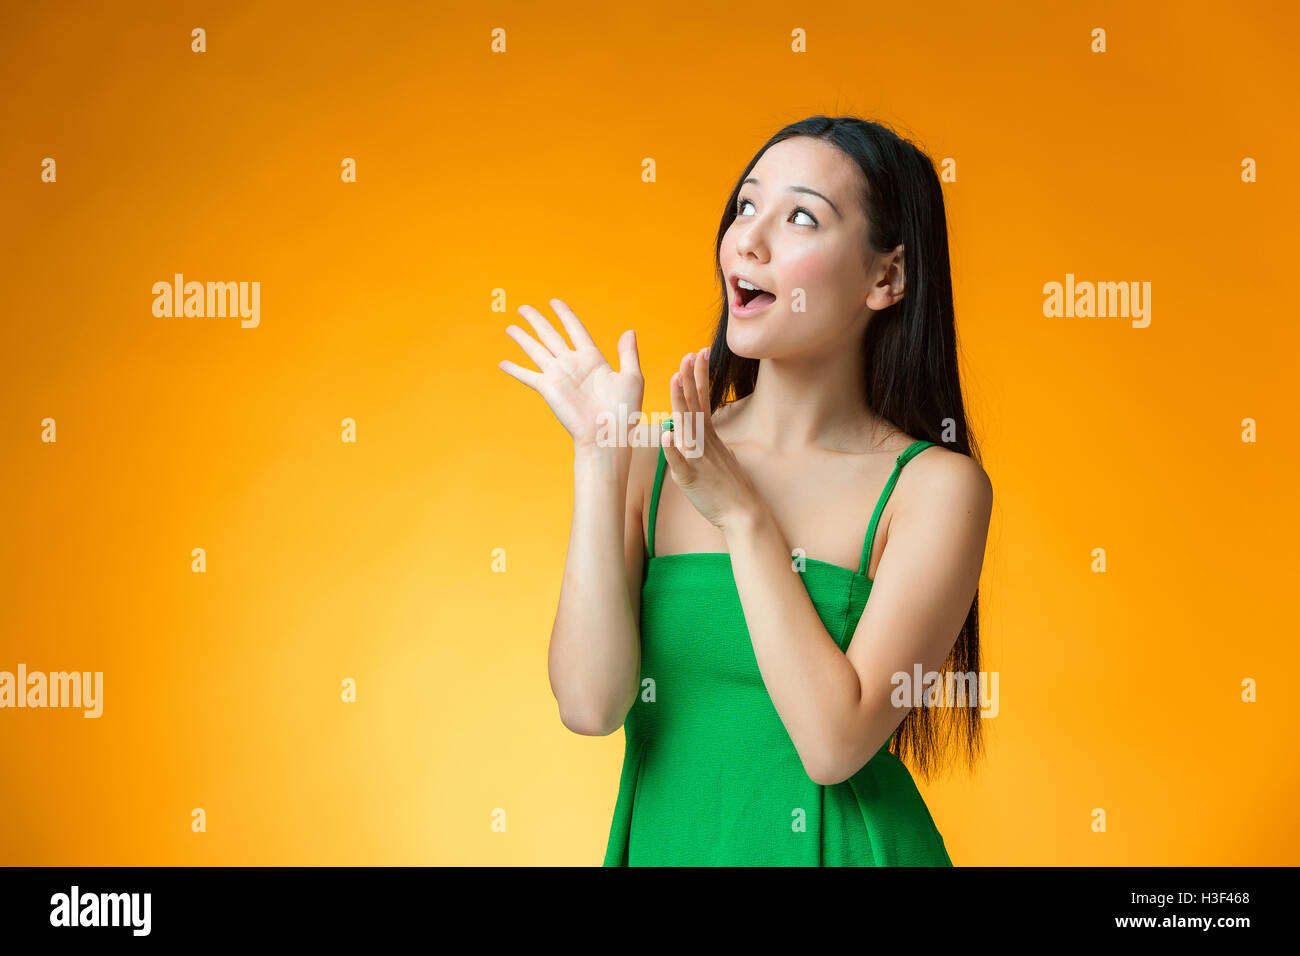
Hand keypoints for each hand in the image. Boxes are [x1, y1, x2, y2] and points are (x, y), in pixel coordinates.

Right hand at [498, 299, 643, 450]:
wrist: (607, 434)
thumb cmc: (624, 410)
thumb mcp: (632, 377)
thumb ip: (628, 353)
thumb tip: (629, 331)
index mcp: (592, 358)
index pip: (575, 329)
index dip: (565, 315)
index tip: (554, 302)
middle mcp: (572, 364)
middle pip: (550, 335)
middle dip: (537, 320)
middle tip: (523, 308)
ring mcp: (558, 375)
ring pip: (536, 350)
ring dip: (522, 338)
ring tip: (510, 327)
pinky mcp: (548, 388)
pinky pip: (528, 376)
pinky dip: (515, 369)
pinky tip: (502, 363)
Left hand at [662, 346, 759, 530]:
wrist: (744, 513)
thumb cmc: (732, 488)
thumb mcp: (722, 459)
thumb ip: (712, 445)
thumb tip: (708, 436)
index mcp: (709, 437)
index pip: (702, 400)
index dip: (699, 376)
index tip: (698, 353)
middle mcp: (704, 443)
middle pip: (695, 405)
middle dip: (690, 378)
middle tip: (688, 354)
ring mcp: (698, 459)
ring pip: (687, 426)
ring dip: (680, 403)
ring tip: (674, 379)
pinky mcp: (691, 479)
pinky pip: (681, 463)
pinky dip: (673, 451)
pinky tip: (667, 436)